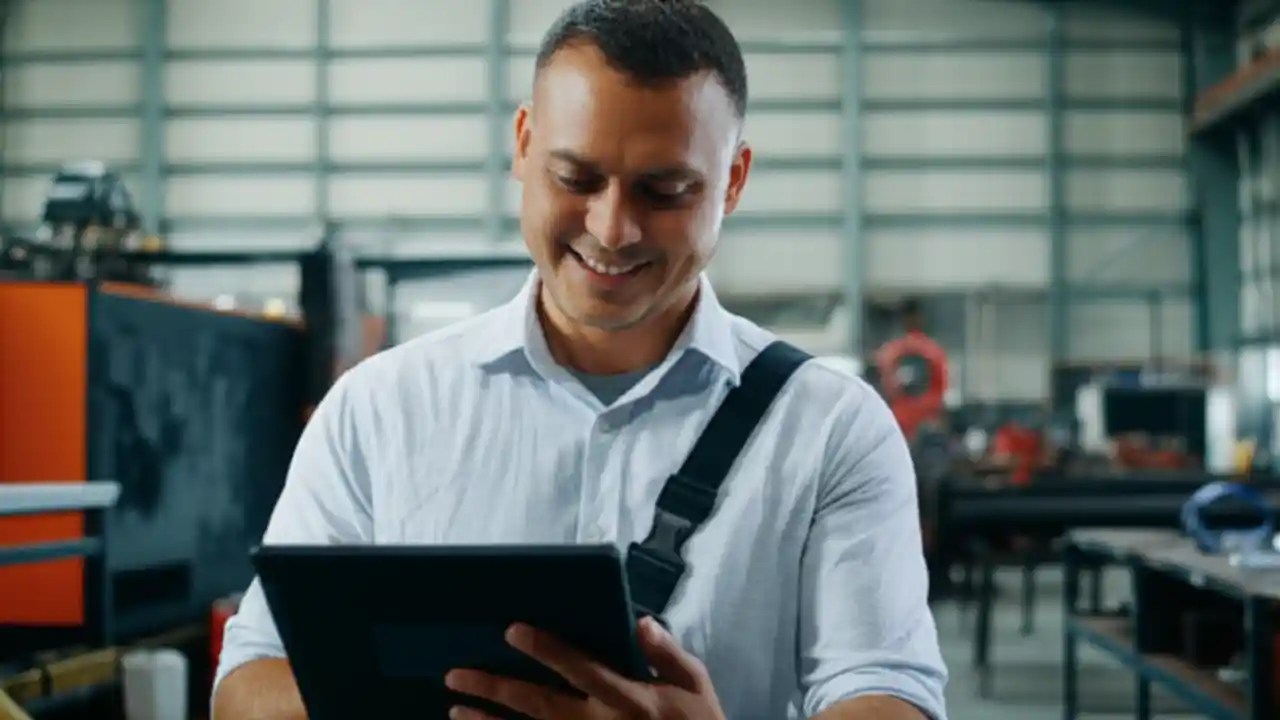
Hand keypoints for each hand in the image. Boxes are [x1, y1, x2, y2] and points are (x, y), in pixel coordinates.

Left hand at [445, 616, 724, 719]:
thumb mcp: (695, 685)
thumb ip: (666, 653)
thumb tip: (641, 621)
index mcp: (628, 698)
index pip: (579, 668)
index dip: (546, 649)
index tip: (512, 630)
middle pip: (538, 705)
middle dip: (496, 688)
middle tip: (456, 674)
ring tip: (456, 709)